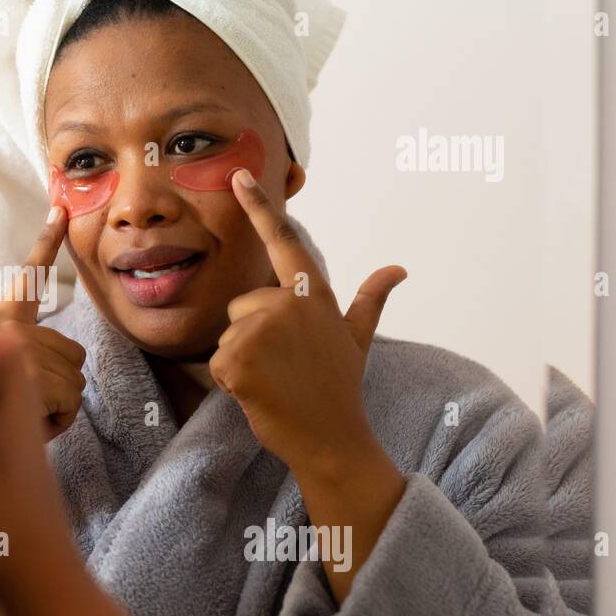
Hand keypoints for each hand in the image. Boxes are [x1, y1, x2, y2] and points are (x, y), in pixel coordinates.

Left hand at [213, 169, 405, 480]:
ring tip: (274, 380)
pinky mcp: (236, 357)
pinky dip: (232, 381)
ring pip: (228, 334)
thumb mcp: (356, 340)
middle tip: (284, 367)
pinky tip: (258, 393)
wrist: (331, 439)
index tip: (239, 176)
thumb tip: (397, 268)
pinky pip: (218, 361)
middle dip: (253, 335)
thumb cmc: (338, 389)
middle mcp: (288, 304)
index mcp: (314, 295)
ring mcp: (261, 330)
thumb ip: (370, 300)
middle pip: (242, 305)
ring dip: (243, 360)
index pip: (284, 242)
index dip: (259, 207)